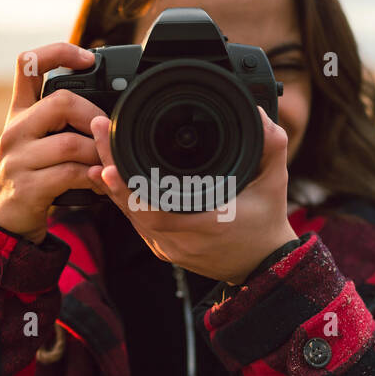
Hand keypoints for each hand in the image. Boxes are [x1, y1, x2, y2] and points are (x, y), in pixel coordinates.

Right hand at [0, 43, 108, 244]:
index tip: (87, 58)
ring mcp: (17, 158)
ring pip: (70, 142)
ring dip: (99, 154)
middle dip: (95, 116)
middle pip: (61, 101)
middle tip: (107, 134)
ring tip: (107, 164)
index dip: (59, 52)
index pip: (28, 64)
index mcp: (19, 112)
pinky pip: (70, 173)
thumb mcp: (40, 143)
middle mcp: (15, 129)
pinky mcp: (26, 186)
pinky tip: (100, 182)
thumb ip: (63, 123)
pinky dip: (93, 177)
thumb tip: (106, 112)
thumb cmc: (33, 177)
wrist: (5, 222)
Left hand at [87, 105, 298, 284]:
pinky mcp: (164, 249)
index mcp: (206, 224)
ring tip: (99, 145)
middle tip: (99, 131)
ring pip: (130, 214)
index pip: (154, 210)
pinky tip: (108, 174)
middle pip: (133, 207)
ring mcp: (169, 248)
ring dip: (112, 181)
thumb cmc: (267, 221)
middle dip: (111, 168)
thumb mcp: (275, 180)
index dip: (128, 189)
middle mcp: (182, 241)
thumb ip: (271, 144)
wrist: (264, 264)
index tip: (110, 162)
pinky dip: (121, 197)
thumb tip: (255, 112)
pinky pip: (136, 222)